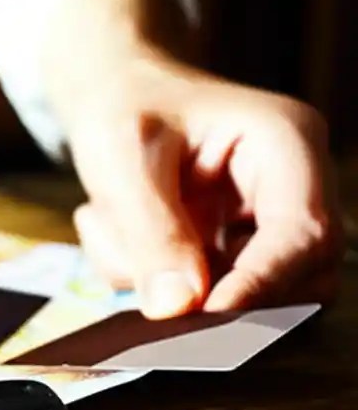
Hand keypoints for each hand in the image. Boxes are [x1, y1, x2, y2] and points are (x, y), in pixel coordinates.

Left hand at [42, 0, 343, 317]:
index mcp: (287, 142)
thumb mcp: (120, 157)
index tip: (206, 314)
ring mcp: (264, 222)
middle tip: (143, 283)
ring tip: (107, 219)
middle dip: (213, 290)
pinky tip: (111, 226)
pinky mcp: (232, 250)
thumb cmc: (122, 107)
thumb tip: (177, 308)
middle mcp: (293, 186)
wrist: (110, 95)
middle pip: (294, 278)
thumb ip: (150, 230)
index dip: (261, 284)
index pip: (302, 233)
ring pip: (240, 296)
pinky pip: (200, 295)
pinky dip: (146, 277)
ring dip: (164, 281)